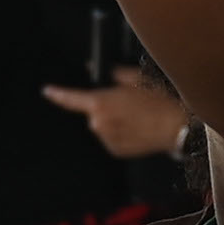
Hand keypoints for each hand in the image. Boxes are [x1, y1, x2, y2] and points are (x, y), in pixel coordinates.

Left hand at [46, 68, 193, 159]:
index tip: (47, 91)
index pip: (72, 99)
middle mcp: (99, 124)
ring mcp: (107, 139)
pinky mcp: (117, 151)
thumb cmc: (159, 100)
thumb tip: (109, 73)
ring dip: (114, 121)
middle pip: (93, 112)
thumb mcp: (139, 79)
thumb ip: (118, 75)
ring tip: (137, 116)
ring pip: (103, 126)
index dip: (58, 94)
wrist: (176, 126)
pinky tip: (138, 128)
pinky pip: (112, 139)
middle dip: (105, 107)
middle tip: (128, 102)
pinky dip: (121, 133)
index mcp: (100, 103)